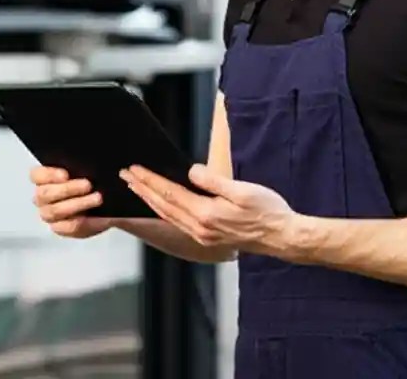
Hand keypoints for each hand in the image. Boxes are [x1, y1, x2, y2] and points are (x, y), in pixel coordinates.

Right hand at [30, 166, 112, 238]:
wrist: (106, 207)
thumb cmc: (91, 185)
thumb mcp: (91, 171)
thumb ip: (90, 168)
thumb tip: (110, 169)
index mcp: (44, 179)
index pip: (36, 175)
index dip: (49, 174)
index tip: (65, 175)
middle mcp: (43, 197)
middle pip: (45, 193)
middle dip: (68, 189)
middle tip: (87, 184)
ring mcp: (49, 214)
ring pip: (55, 210)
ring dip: (78, 203)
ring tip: (97, 198)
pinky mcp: (60, 228)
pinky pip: (67, 226)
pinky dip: (80, 220)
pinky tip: (92, 214)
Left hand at [121, 163, 301, 259]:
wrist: (281, 236)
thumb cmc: (267, 211)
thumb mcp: (242, 190)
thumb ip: (214, 181)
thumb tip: (191, 171)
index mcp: (206, 214)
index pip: (170, 194)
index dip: (150, 180)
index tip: (134, 169)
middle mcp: (199, 228)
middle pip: (163, 206)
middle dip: (143, 189)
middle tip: (125, 175)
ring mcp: (202, 236)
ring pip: (168, 216)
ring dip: (150, 200)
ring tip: (136, 187)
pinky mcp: (208, 238)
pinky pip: (177, 223)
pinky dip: (164, 211)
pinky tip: (159, 204)